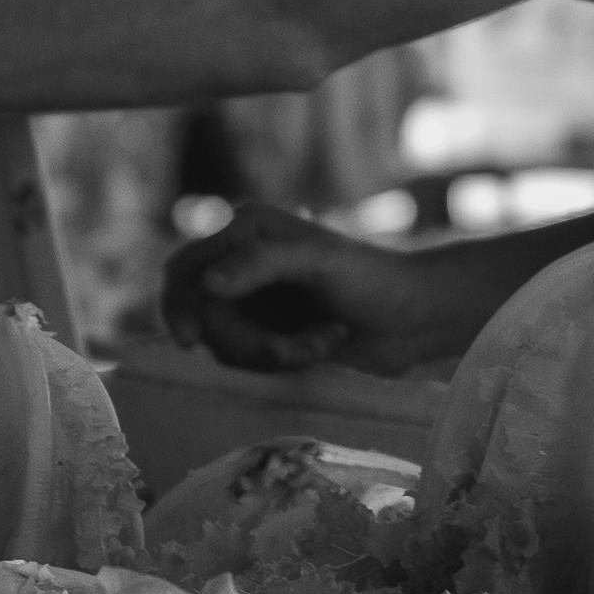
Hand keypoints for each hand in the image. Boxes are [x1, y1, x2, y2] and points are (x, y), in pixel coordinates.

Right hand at [160, 200, 468, 375]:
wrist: (415, 319)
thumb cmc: (374, 279)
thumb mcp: (318, 261)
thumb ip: (261, 265)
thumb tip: (206, 285)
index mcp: (247, 232)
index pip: (185, 267)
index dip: (177, 304)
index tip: (190, 341)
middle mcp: (242, 264)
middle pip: (201, 315)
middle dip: (242, 341)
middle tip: (283, 353)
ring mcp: (254, 303)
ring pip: (225, 344)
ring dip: (273, 352)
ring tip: (323, 339)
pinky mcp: (269, 336)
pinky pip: (250, 361)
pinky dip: (287, 359)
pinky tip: (325, 343)